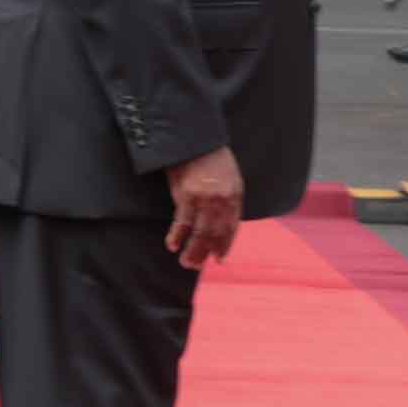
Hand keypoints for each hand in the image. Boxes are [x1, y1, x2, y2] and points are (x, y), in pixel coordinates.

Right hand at [162, 145, 245, 272]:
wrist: (196, 140)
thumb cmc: (212, 157)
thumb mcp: (229, 177)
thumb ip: (227, 199)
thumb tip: (220, 220)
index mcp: (235, 195)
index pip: (231, 227)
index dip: (225, 244)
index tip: (220, 258)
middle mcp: (222, 201)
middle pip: (215, 233)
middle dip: (207, 252)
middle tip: (197, 266)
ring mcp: (205, 199)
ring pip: (200, 232)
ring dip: (193, 250)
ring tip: (186, 263)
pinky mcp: (186, 196)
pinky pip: (182, 222)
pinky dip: (177, 235)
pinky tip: (172, 245)